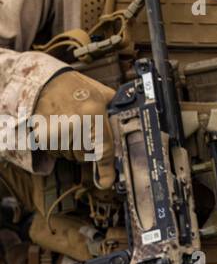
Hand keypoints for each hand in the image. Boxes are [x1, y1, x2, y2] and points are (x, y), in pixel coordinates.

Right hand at [34, 71, 116, 187]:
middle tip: (87, 133)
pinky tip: (62, 130)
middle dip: (90, 149)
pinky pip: (57, 153)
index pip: (104, 148)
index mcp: (93, 113)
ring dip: (75, 149)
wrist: (46, 82)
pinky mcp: (42, 137)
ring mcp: (57, 132)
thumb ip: (116, 113)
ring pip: (71, 156)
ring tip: (73, 128)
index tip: (107, 181)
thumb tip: (127, 134)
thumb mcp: (104, 95)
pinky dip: (61, 147)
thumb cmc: (78, 88)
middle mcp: (75, 124)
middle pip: (87, 155)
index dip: (106, 167)